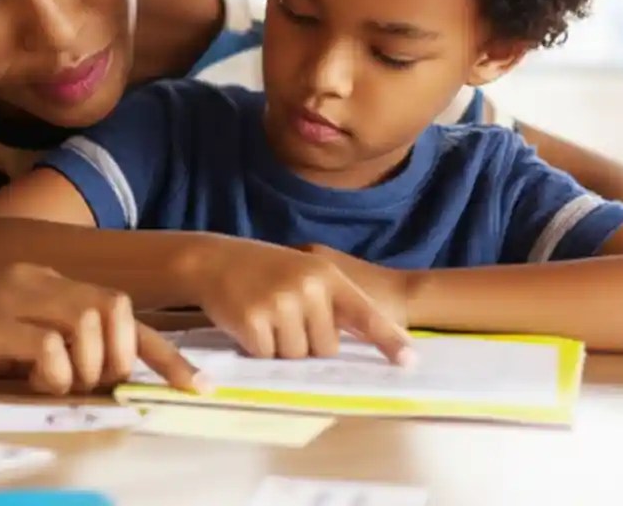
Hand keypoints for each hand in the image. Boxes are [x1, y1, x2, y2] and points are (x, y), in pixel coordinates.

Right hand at [0, 264, 202, 395]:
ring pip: (89, 322)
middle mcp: (40, 282)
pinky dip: (53, 370)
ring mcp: (15, 297)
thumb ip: (43, 340)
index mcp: (46, 283)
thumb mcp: (2, 328)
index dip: (161, 350)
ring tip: (55, 383)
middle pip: (116, 307)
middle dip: (120, 356)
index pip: (121, 309)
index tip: (193, 384)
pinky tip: (31, 380)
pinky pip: (46, 344)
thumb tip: (85, 376)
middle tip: (92, 386)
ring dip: (87, 365)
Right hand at [187, 239, 412, 363]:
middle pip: (326, 348)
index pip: (365, 313)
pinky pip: (267, 356)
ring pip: (296, 356)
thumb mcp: (302, 273)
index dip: (389, 340)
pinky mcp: (252, 321)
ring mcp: (279, 304)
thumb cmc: (262, 270)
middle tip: (284, 317)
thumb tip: (358, 344)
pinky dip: (257, 348)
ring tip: (264, 317)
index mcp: (326, 276)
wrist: (212, 260)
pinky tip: (247, 323)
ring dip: (281, 347)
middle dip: (308, 343)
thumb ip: (330, 302)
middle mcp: (307, 289)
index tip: (410, 362)